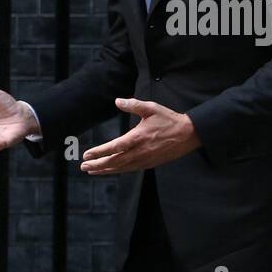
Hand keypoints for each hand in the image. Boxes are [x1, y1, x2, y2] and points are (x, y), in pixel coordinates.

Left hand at [79, 98, 200, 173]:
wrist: (188, 135)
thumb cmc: (169, 120)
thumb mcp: (151, 108)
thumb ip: (133, 105)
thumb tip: (117, 101)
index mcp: (138, 138)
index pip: (114, 147)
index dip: (99, 152)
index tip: (86, 155)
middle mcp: (139, 152)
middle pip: (114, 162)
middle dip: (97, 165)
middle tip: (83, 167)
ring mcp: (144, 160)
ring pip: (121, 168)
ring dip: (105, 170)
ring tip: (91, 171)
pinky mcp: (149, 164)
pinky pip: (129, 169)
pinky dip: (117, 171)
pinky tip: (109, 170)